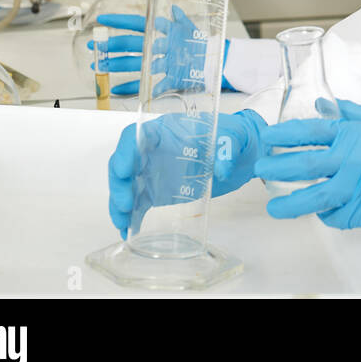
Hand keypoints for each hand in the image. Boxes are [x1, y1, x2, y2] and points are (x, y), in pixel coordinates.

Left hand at [88, 7, 231, 96]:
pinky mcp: (173, 78)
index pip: (139, 23)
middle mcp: (165, 45)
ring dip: (117, 66)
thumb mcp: (191, 28)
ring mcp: (169, 62)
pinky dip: (133, 88)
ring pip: (139, 64)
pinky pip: (150, 84)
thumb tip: (173, 10)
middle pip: (134, 44)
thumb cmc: (202, 43)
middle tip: (95, 46)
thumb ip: (178, 19)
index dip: (120, 20)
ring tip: (99, 68)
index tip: (102, 19)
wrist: (219, 61)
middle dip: (112, 45)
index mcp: (168, 30)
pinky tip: (117, 90)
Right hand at [107, 110, 265, 238]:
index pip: (136, 136)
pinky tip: (127, 230)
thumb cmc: (232, 136)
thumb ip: (227, 148)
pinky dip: (131, 216)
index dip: (125, 151)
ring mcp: (154, 171)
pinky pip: (139, 203)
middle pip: (124, 163)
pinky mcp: (159, 191)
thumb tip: (223, 169)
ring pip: (127, 185)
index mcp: (165, 131)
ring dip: (120, 203)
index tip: (124, 170)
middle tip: (125, 204)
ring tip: (122, 222)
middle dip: (119, 184)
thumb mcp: (233, 137)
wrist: (241, 154)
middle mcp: (153, 150)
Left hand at [254, 99, 360, 228]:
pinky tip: (323, 211)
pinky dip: (328, 215)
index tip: (268, 137)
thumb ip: (349, 114)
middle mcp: (354, 160)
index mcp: (356, 134)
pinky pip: (338, 216)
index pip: (311, 132)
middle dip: (277, 168)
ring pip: (315, 199)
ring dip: (290, 204)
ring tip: (274, 208)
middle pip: (305, 166)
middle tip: (261, 170)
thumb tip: (323, 105)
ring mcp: (359, 188)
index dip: (285, 134)